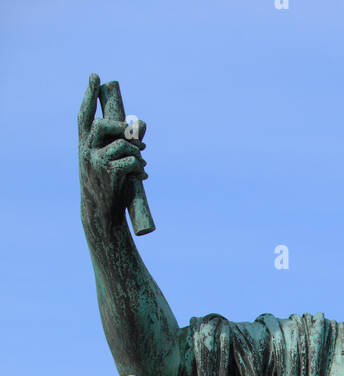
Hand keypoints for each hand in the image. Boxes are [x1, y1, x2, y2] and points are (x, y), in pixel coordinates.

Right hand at [78, 73, 146, 230]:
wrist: (102, 215)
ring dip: (137, 152)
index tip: (95, 76)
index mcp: (84, 145)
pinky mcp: (109, 174)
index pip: (83, 116)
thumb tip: (141, 124)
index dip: (88, 95)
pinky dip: (140, 166)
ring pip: (122, 145)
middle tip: (133, 134)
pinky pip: (130, 161)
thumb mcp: (110, 162)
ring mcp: (95, 162)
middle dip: (121, 127)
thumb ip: (121, 143)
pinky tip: (143, 175)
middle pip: (101, 125)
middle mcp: (86, 151)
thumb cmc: (107, 186)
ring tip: (143, 162)